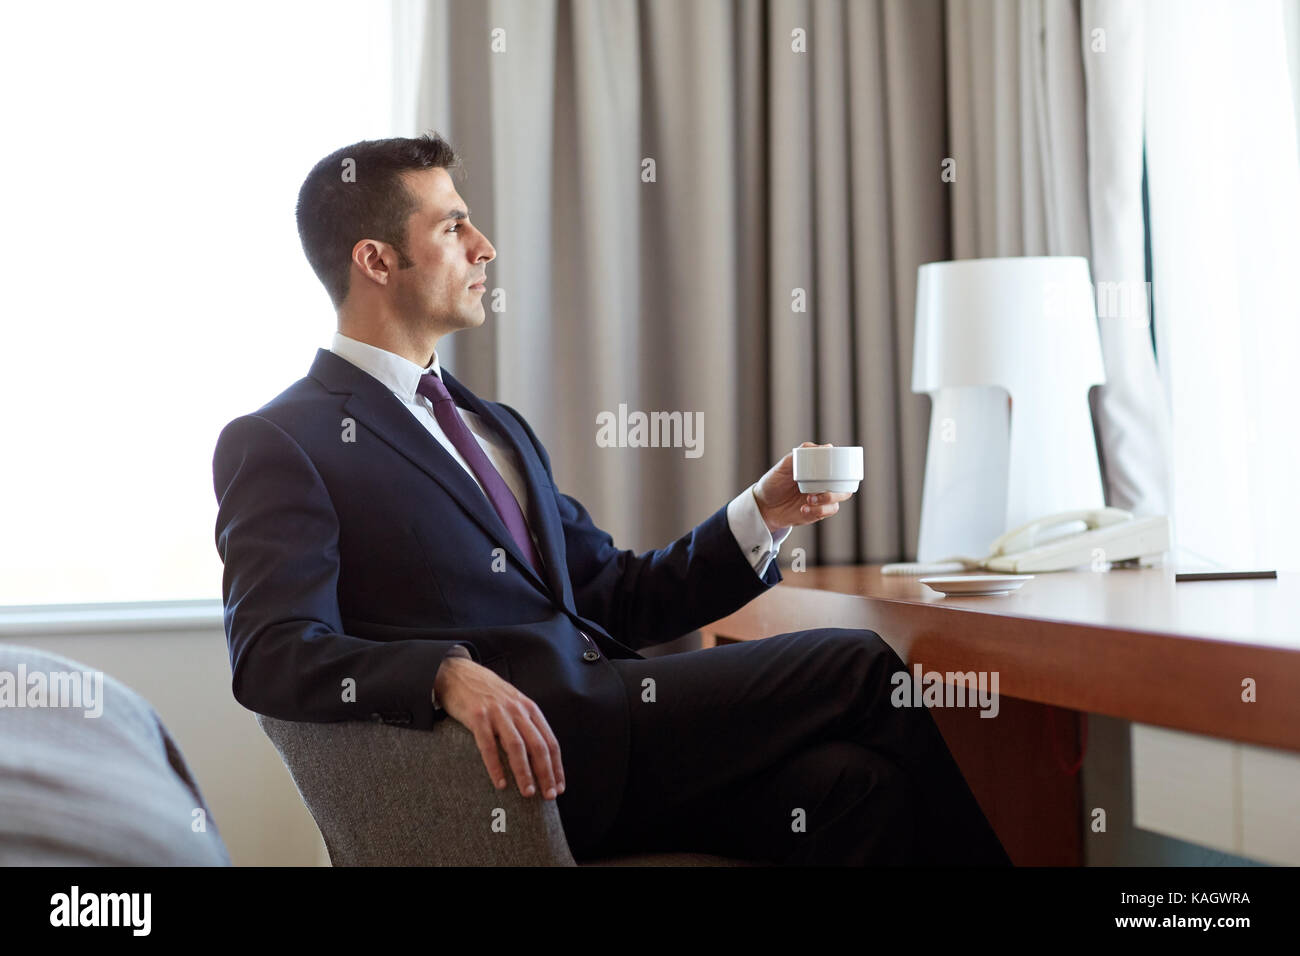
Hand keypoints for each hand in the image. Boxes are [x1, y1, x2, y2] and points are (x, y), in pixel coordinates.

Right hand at [434, 656, 565, 800]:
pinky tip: (500, 782)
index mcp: (529, 709)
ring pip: (516, 747)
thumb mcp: (513, 703)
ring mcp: (497, 713)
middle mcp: (517, 710)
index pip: (550, 741)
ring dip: (524, 772)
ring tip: (527, 793)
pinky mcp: (477, 717)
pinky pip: (488, 746)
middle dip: (545, 773)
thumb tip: (539, 756)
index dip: (556, 766)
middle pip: (538, 746)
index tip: (560, 786)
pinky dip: (495, 766)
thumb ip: (525, 724)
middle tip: (549, 795)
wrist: (458, 673)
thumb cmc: (487, 693)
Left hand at [752, 441, 855, 532]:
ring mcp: (820, 499)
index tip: (836, 471)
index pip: (840, 469)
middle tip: (820, 490)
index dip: (845, 471)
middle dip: (838, 490)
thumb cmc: (773, 482)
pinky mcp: (816, 513)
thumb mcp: (784, 465)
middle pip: (845, 487)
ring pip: (837, 501)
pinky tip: (804, 508)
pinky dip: (818, 511)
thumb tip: (827, 447)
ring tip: (809, 499)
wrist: (763, 506)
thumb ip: (801, 454)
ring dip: (827, 500)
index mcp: (818, 471)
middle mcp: (822, 485)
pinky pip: (826, 512)